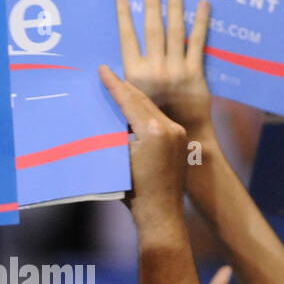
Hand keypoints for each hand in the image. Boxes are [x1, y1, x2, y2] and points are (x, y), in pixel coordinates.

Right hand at [98, 65, 188, 222]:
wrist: (160, 213)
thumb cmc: (132, 190)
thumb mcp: (118, 157)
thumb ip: (116, 131)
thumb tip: (110, 113)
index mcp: (152, 131)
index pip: (129, 100)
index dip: (114, 84)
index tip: (103, 69)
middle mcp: (169, 128)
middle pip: (142, 99)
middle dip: (124, 87)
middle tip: (108, 73)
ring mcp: (178, 133)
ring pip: (151, 108)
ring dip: (135, 98)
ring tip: (119, 87)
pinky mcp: (181, 139)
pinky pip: (160, 118)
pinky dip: (145, 111)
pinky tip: (135, 108)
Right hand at [116, 0, 212, 133]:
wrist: (186, 140)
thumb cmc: (153, 125)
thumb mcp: (128, 107)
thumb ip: (121, 86)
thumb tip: (104, 70)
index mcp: (135, 76)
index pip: (127, 39)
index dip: (123, 16)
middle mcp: (155, 69)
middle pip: (152, 30)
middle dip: (151, 5)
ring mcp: (177, 70)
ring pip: (175, 32)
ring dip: (174, 7)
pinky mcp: (196, 73)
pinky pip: (199, 43)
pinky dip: (201, 23)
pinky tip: (203, 5)